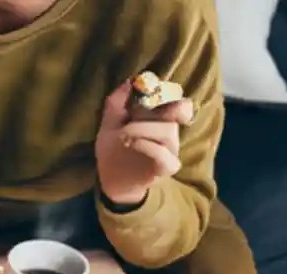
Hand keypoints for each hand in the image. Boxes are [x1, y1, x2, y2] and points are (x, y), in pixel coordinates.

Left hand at [96, 80, 195, 205]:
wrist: (111, 180)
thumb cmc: (114, 149)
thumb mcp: (109, 124)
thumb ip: (116, 103)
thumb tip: (129, 81)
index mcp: (158, 118)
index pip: (176, 98)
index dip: (166, 91)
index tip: (145, 88)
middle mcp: (168, 131)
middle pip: (177, 110)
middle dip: (156, 105)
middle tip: (134, 110)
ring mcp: (169, 150)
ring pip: (168, 132)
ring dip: (142, 129)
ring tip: (123, 135)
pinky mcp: (165, 168)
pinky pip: (165, 156)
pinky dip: (149, 147)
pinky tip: (133, 144)